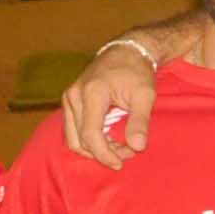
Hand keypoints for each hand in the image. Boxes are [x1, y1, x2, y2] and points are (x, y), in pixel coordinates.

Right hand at [62, 42, 163, 167]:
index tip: (121, 163)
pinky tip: (110, 139)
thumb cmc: (137, 71)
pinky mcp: (70, 101)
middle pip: (80, 140)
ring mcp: (69, 98)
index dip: (104, 154)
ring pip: (73, 138)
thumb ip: (141, 121)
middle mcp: (74, 95)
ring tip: (119, 147)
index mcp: (92, 93)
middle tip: (127, 153)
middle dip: (102, 153)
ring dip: (94, 149)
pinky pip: (74, 130)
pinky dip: (89, 140)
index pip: (90, 134)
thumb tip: (138, 147)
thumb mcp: (145, 94)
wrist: (126, 50)